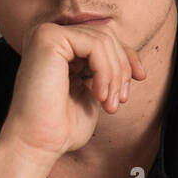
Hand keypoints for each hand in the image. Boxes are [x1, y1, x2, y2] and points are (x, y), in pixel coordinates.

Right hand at [0, 19, 145, 162]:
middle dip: (122, 68)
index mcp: (57, 47)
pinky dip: (105, 71)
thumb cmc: (61, 126)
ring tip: (109, 104)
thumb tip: (131, 55)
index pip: (102, 38)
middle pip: (105, 35)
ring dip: (115, 74)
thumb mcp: (93, 90)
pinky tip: (99, 96)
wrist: (37, 143)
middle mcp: (49, 36)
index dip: (126, 56)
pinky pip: (95, 45)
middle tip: (119, 101)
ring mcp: (46, 34)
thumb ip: (104, 69)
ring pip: (104, 40)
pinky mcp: (48, 38)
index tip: (140, 77)